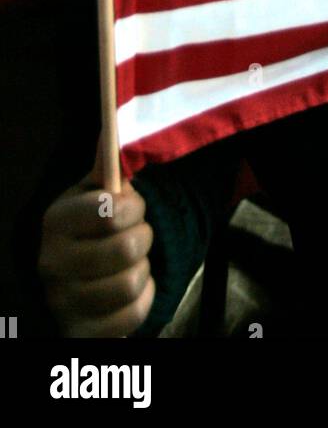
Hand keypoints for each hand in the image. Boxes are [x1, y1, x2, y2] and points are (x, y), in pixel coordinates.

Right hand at [38, 148, 154, 337]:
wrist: (76, 283)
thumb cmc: (93, 229)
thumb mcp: (95, 195)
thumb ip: (107, 167)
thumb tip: (111, 127)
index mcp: (55, 220)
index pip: (109, 211)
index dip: (134, 208)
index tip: (131, 208)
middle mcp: (51, 262)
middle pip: (127, 249)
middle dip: (145, 238)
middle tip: (137, 236)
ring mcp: (63, 300)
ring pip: (131, 283)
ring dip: (143, 270)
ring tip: (132, 263)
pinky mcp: (81, 330)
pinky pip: (133, 314)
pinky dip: (143, 300)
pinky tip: (130, 289)